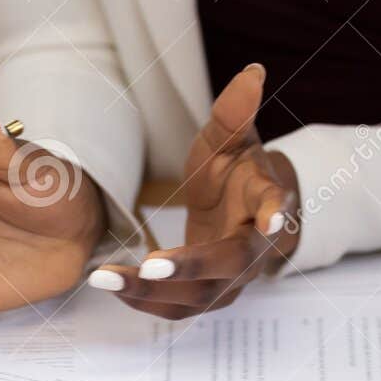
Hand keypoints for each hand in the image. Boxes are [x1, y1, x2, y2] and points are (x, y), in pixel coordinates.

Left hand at [86, 64, 298, 318]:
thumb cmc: (235, 171)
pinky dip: (144, 301)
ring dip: (151, 294)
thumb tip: (252, 71)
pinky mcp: (208, 295)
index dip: (274, 213)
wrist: (240, 209)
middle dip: (189, 269)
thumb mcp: (231, 139)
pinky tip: (112, 286)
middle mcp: (253, 249)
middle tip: (149, 267)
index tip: (271, 219)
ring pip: (198, 297)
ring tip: (105, 280)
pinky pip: (178, 308)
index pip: (275, 209)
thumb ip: (235, 113)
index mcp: (266, 205)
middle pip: (228, 266)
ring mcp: (232, 279)